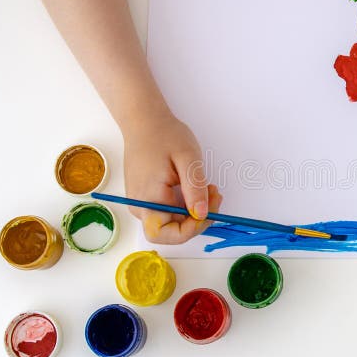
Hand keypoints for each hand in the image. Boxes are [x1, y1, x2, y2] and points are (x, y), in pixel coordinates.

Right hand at [122, 113, 222, 243]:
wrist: (144, 121)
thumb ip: (194, 189)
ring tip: (208, 187)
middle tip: (215, 197)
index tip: (212, 209)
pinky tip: (194, 187)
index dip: (193, 229)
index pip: (169, 235)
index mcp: (148, 199)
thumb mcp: (187, 159)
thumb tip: (202, 215)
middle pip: (172, 231)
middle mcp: (141, 207)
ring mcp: (141, 204)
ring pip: (172, 222)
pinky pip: (168, 212)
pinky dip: (186, 205)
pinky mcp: (145, 198)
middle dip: (197, 221)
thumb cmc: (164, 135)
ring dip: (194, 212)